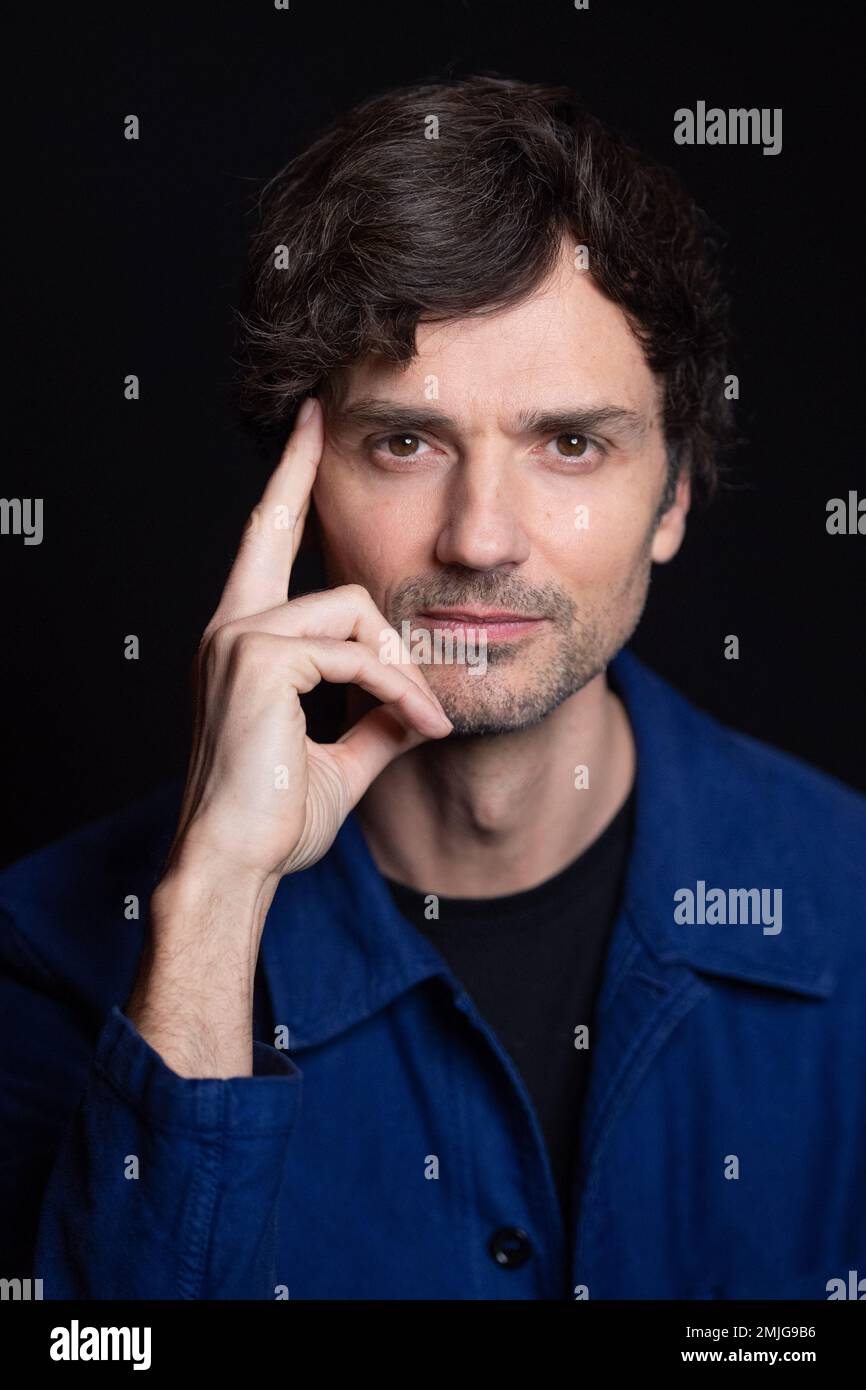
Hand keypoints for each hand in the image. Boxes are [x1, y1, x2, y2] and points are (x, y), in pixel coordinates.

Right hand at [162, 396, 451, 891]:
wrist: (236, 864)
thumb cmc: (275, 818)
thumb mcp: (343, 757)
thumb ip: (379, 718)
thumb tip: (425, 705)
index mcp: (244, 637)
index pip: (267, 533)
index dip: (292, 474)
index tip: (312, 418)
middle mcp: (232, 625)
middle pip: (326, 565)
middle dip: (366, 575)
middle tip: (419, 679)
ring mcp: (239, 636)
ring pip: (355, 609)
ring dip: (403, 669)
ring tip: (424, 722)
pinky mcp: (259, 659)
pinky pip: (357, 653)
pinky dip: (399, 690)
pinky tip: (420, 727)